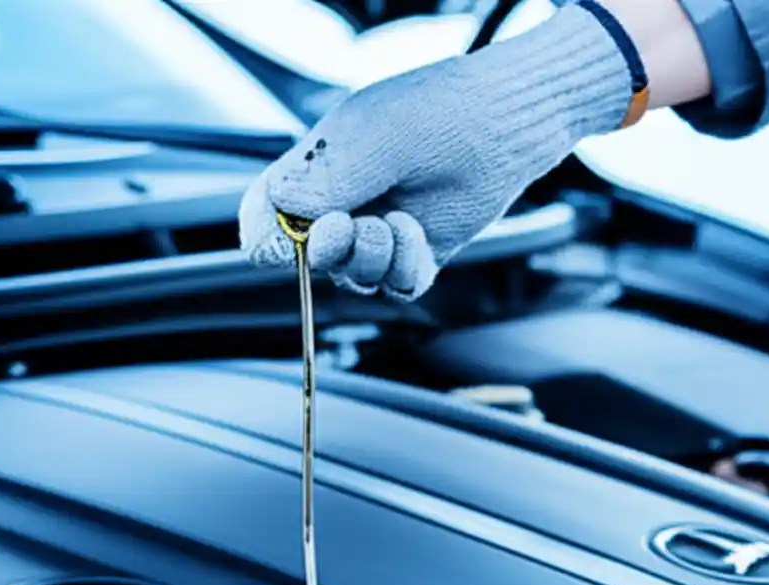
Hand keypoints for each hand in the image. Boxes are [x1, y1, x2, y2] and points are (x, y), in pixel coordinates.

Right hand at [239, 4, 632, 300]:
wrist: (503, 123)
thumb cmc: (437, 114)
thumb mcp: (374, 139)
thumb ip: (328, 177)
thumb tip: (280, 205)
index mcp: (315, 171)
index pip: (266, 214)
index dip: (264, 236)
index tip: (278, 244)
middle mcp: (343, 206)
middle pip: (308, 256)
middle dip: (324, 250)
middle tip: (345, 226)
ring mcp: (380, 234)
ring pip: (353, 277)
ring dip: (369, 258)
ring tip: (397, 222)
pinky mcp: (418, 255)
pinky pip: (397, 285)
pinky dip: (402, 269)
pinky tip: (414, 234)